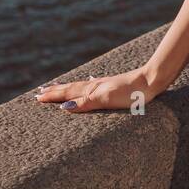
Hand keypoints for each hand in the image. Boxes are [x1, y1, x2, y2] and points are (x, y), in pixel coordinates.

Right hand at [34, 67, 158, 113]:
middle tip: (39, 92)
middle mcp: (95, 85)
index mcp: (91, 89)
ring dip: (67, 88)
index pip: (67, 93)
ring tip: (57, 87)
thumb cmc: (130, 93)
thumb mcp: (106, 99)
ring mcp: (104, 85)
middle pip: (70, 88)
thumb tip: (63, 107)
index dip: (52, 96)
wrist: (152, 81)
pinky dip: (85, 86)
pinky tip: (90, 83)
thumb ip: (85, 103)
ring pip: (80, 86)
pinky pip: (93, 86)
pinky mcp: (114, 86)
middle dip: (55, 91)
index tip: (37, 97)